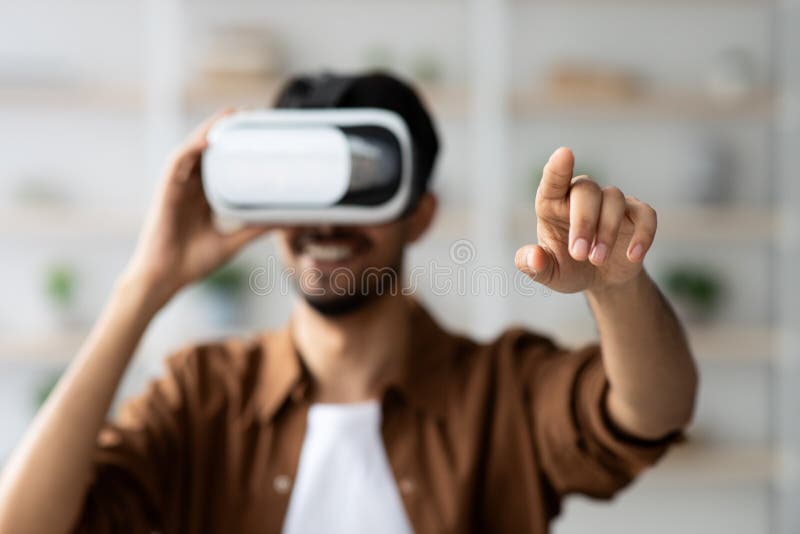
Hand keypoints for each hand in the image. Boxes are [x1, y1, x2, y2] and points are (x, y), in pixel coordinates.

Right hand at [123, 110, 270, 304]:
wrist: (166, 278)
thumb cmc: (194, 262)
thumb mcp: (234, 240)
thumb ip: (258, 228)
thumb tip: (290, 222)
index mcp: (204, 196)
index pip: (222, 163)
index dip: (238, 146)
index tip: (259, 133)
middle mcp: (190, 186)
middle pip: (209, 150)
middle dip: (227, 130)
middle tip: (252, 114)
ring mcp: (177, 186)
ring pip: (194, 148)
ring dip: (211, 129)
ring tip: (232, 114)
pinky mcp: (165, 189)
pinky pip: (179, 161)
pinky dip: (193, 146)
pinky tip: (209, 137)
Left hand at [515, 147, 656, 293]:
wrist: (601, 280)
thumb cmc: (568, 268)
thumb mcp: (548, 273)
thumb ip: (535, 266)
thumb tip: (533, 258)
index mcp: (554, 203)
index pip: (554, 180)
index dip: (559, 167)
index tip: (564, 154)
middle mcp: (582, 196)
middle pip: (586, 190)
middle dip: (584, 222)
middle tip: (580, 254)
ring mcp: (611, 203)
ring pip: (613, 200)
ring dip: (606, 231)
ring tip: (597, 260)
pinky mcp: (636, 216)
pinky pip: (645, 215)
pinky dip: (642, 234)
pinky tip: (632, 256)